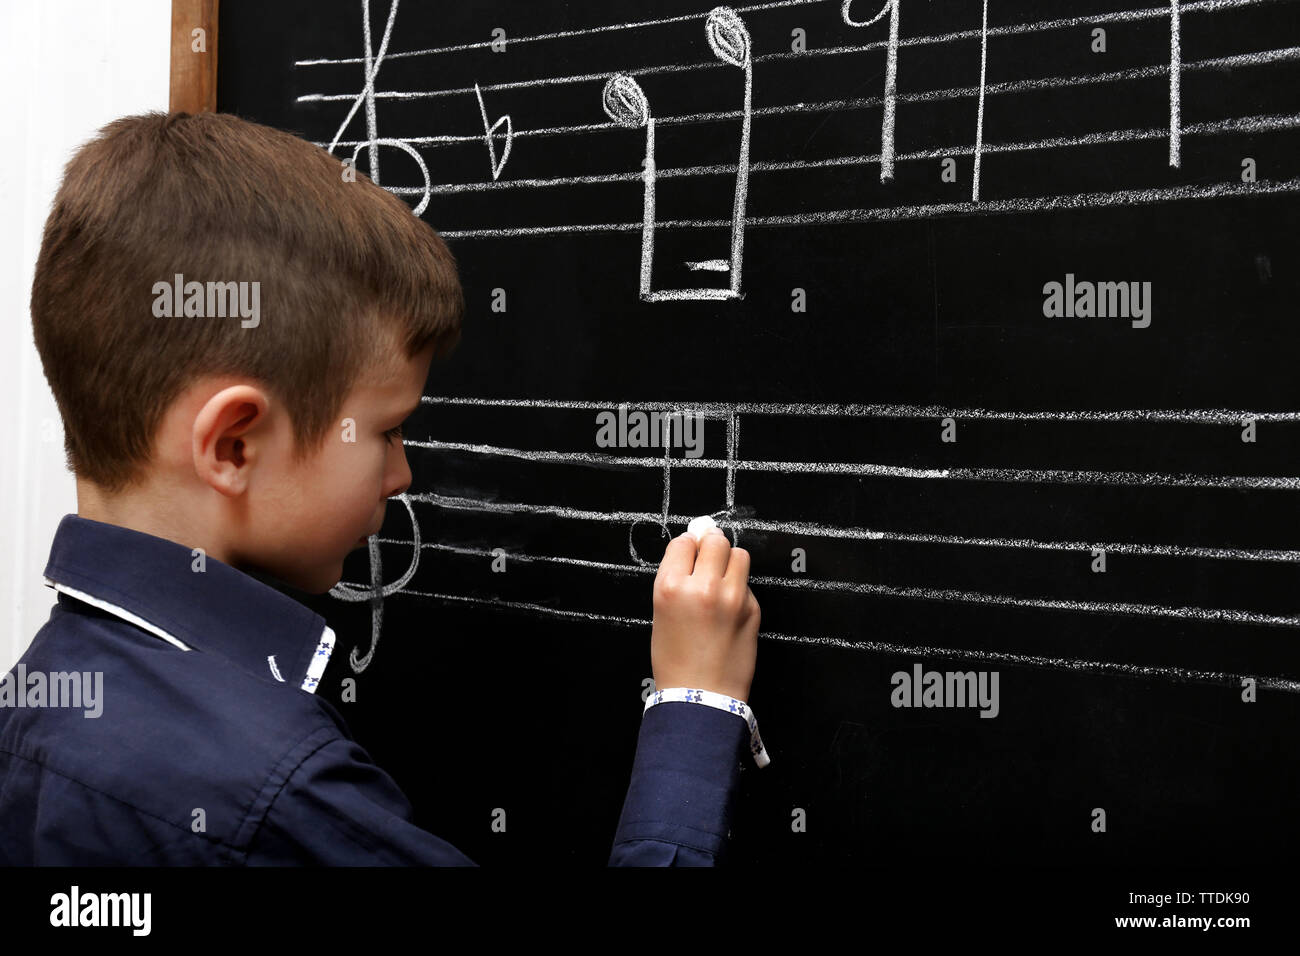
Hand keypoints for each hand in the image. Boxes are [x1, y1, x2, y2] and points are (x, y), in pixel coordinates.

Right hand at [649, 526, 758, 702]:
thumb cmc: (675, 661)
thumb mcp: (661, 614)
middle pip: (716, 540)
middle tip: (709, 560)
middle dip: (711, 546)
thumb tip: (693, 547)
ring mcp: (731, 597)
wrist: (700, 697)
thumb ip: (676, 579)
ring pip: (739, 554)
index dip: (687, 547)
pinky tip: (729, 610)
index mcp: (671, 587)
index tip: (690, 554)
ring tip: (722, 581)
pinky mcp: (753, 609)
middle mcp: (702, 587)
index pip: (684, 542)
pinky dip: (739, 590)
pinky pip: (747, 584)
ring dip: (730, 562)